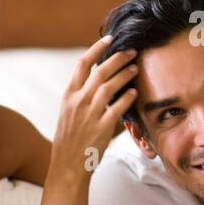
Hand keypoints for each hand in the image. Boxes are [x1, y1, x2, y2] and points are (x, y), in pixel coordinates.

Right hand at [49, 36, 137, 175]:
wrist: (67, 165)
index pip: (82, 64)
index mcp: (69, 95)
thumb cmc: (70, 139)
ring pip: (108, 87)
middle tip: (131, 51)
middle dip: (117, 58)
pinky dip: (126, 98)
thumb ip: (81, 95)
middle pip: (99, 71)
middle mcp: (78, 101)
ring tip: (136, 68)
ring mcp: (89, 115)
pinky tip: (134, 92)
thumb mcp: (69, 112)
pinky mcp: (100, 128)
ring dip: (124, 75)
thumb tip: (100, 79)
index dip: (96, 48)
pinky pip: (116, 109)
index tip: (109, 39)